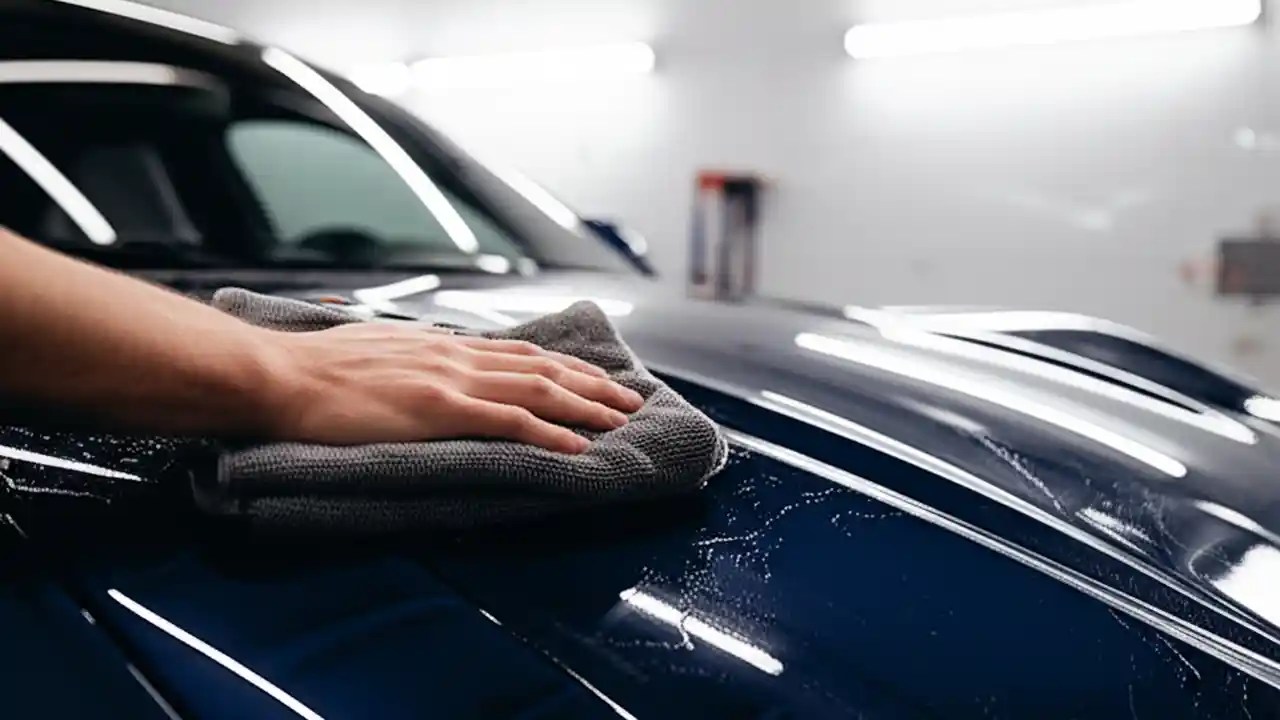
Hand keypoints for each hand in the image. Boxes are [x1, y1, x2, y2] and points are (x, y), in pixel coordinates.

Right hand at [260, 323, 644, 451]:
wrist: (281, 374)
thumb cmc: (315, 367)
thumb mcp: (373, 347)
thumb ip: (409, 355)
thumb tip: (424, 360)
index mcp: (440, 343)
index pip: (519, 351)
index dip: (563, 364)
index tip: (594, 377)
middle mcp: (455, 354)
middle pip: (542, 367)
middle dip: (592, 385)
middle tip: (630, 400)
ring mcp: (451, 380)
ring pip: (537, 389)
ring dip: (586, 407)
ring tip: (620, 422)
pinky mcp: (439, 410)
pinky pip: (509, 420)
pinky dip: (550, 432)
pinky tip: (578, 446)